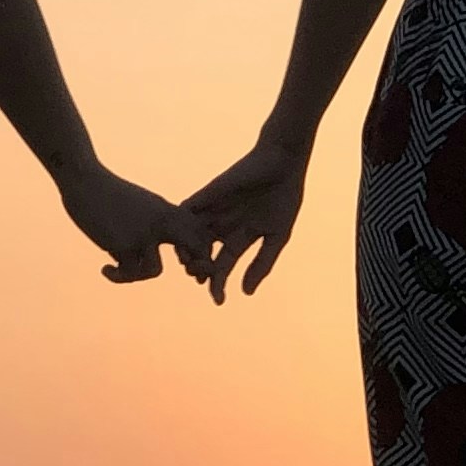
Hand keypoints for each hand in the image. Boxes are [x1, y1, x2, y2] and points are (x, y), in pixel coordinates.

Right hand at [58, 163, 195, 283]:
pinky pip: (126, 273)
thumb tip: (141, 259)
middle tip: (175, 273)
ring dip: (135, 275)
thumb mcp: (138, 206)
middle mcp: (162, 222)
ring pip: (153, 270)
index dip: (199, 251)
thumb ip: (149, 227)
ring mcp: (144, 234)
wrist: (85, 180)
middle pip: (196, 249)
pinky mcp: (124, 244)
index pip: (201, 234)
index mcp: (168, 211)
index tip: (181, 258)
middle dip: (193, 267)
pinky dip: (115, 275)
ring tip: (119, 269)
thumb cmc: (107, 193)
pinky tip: (105, 268)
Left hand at [185, 137, 308, 301]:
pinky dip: (181, 229)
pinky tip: (186, 242)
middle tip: (202, 278)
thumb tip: (246, 293)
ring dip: (186, 254)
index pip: (222, 267)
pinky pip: (184, 213)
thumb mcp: (276, 236)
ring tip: (192, 264)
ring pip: (188, 238)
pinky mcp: (205, 196)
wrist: (281, 164)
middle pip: (201, 256)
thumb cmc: (284, 198)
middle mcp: (222, 227)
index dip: (217, 284)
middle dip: (198, 271)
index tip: (218, 301)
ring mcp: (211, 212)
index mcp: (239, 238)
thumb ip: (261, 263)